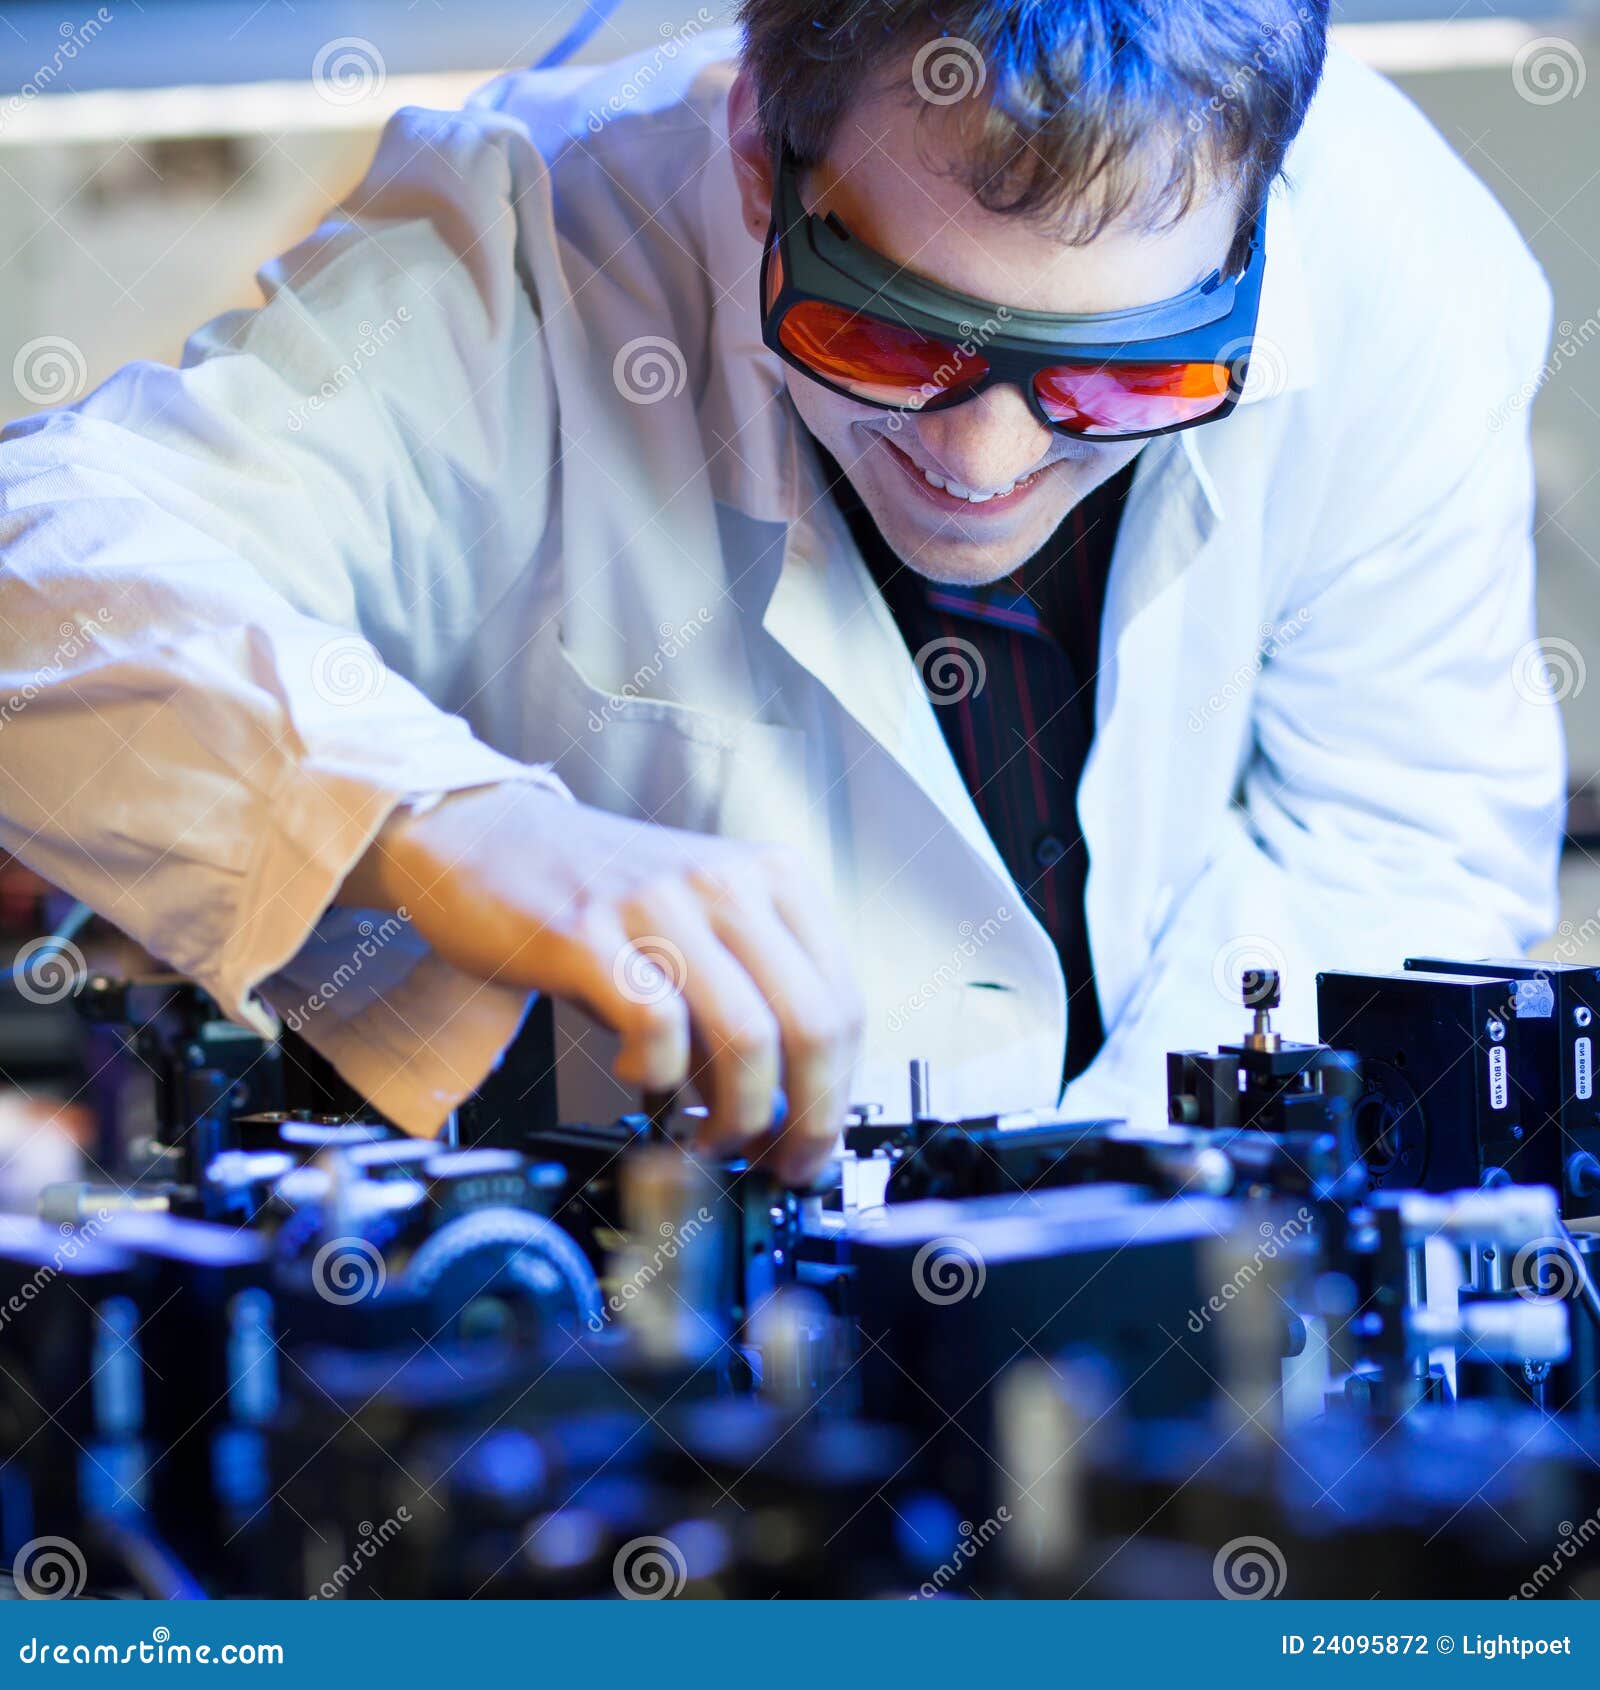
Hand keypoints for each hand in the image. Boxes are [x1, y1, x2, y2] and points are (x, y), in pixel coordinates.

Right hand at [341, 782, 863, 1183]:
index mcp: (771, 878)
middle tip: (777, 1161)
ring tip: (708, 1139)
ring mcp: (659, 904)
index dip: (839, 1093)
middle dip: (805, 1119)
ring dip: (736, 1115)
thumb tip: (783, 1107)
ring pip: (746, 1035)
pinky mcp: (588, 934)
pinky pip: (655, 1026)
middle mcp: (726, 882)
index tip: (816, 1142)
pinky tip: (637, 1081)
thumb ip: (741, 1006)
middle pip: (812, 1025)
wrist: (483, 833)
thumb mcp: (692, 934)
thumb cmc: (594, 893)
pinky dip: (657, 1077)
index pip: (844, 1002)